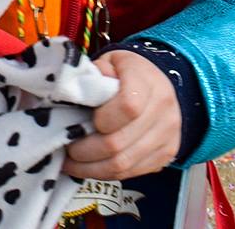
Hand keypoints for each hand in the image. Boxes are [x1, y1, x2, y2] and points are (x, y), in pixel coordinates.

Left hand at [62, 51, 182, 182]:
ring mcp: (168, 136)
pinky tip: (89, 167)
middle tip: (67, 147)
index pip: (128, 107)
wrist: (158, 85)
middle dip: (85, 150)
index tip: (82, 120)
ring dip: (91, 168)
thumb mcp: (110, 62)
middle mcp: (163, 110)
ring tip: (71, 162)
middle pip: (119, 143)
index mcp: (148, 82)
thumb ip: (94, 74)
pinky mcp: (166, 155)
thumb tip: (76, 94)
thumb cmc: (127, 73)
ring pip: (123, 164)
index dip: (102, 119)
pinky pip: (131, 173)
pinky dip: (105, 173)